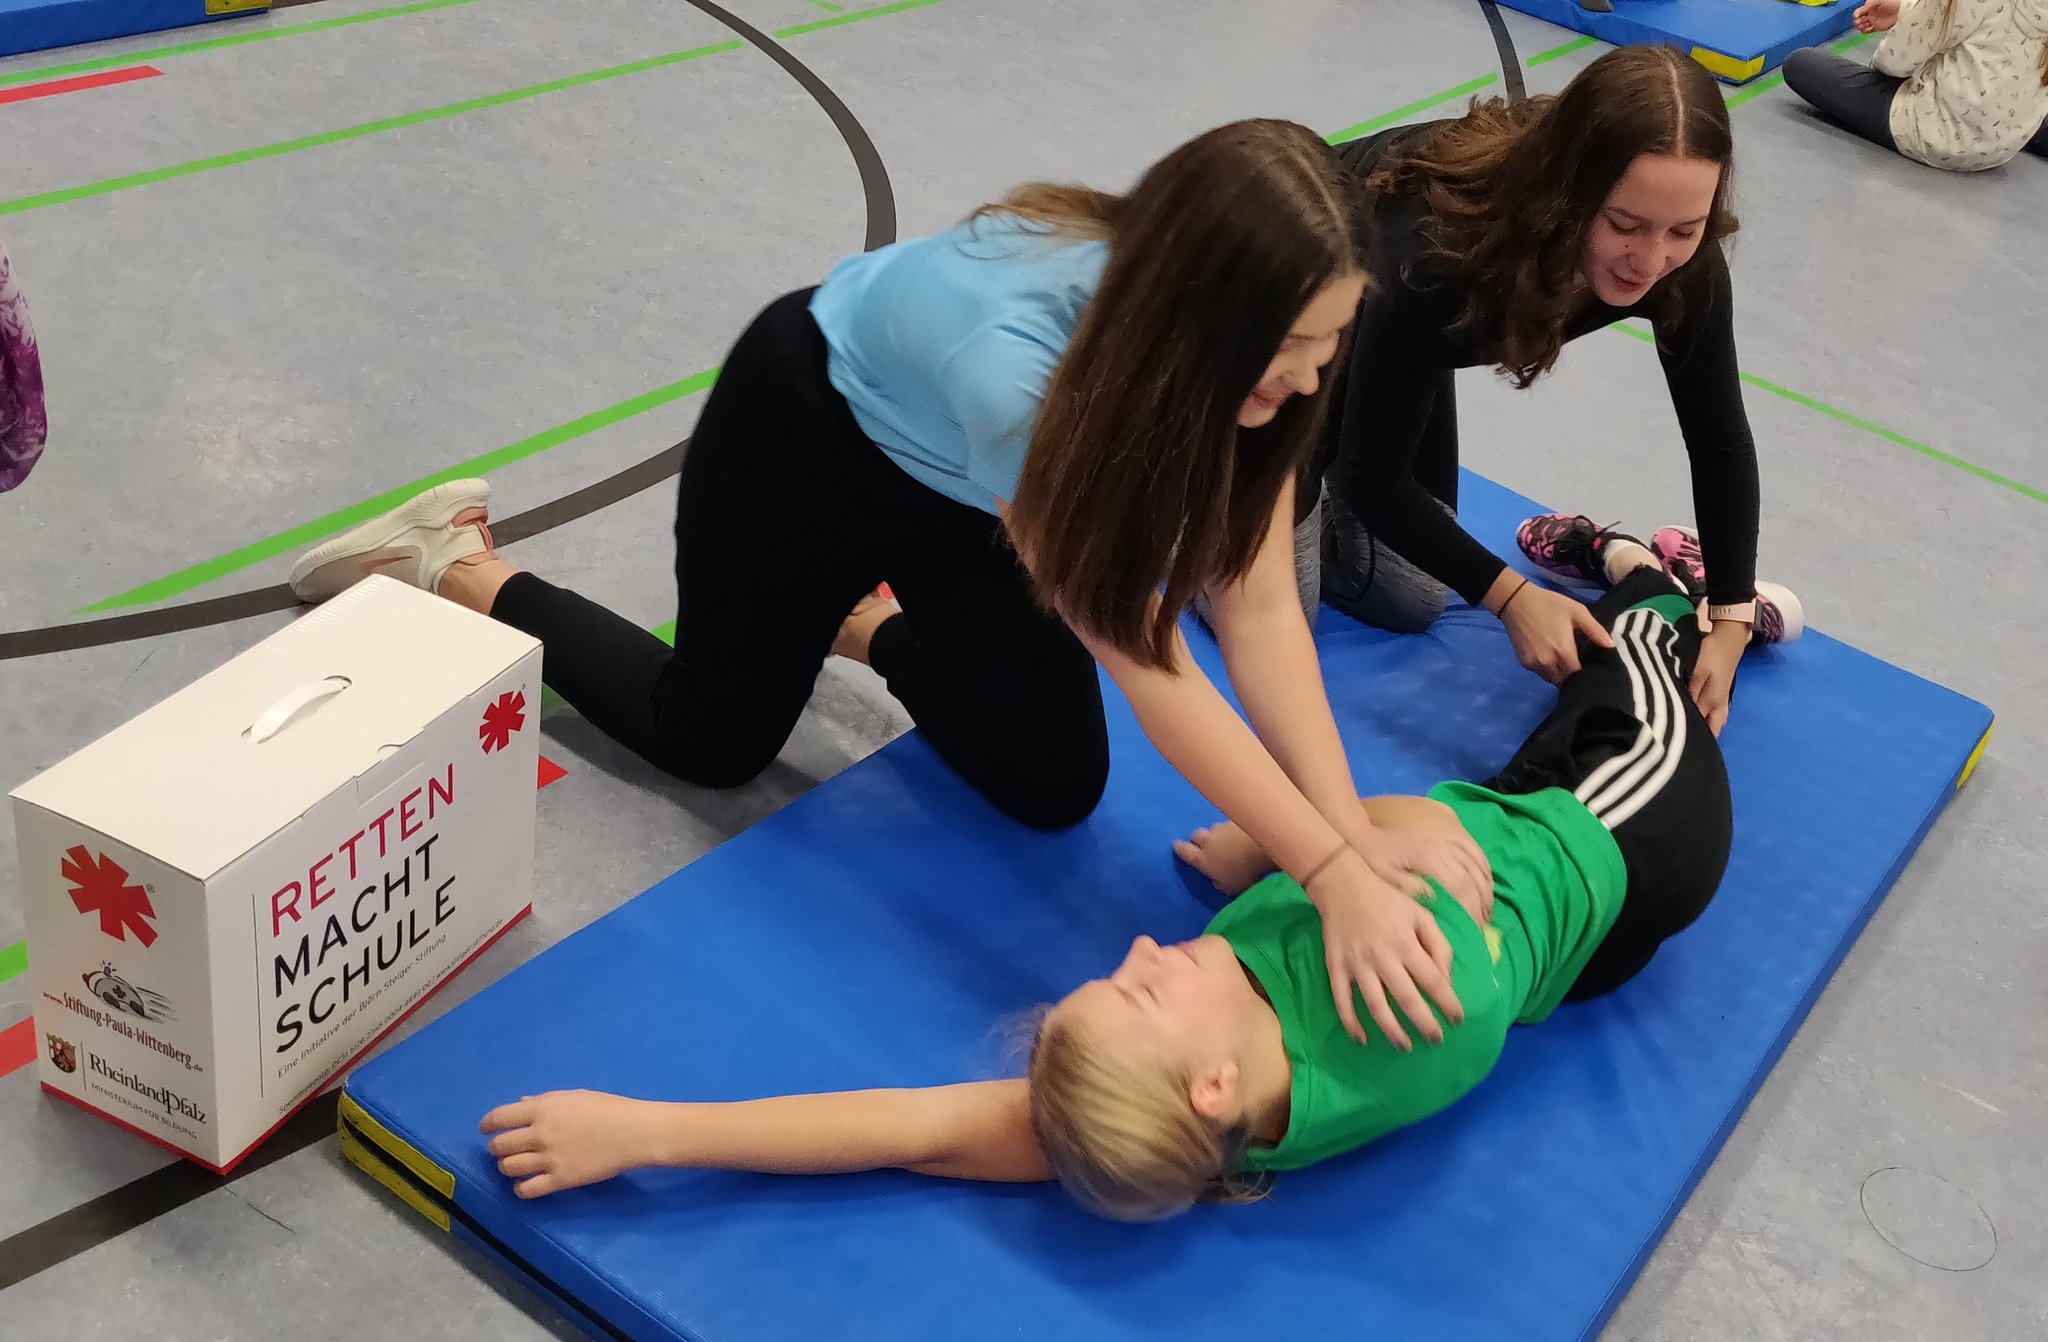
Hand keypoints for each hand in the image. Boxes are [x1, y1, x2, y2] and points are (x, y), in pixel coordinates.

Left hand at [480, 1090, 670, 1197]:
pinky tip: (526, 1183)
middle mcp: (540, 1133)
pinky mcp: (560, 1180)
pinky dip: (520, 1188)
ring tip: (517, 1166)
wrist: (634, 1132)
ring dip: (507, 1167)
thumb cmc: (607, 1108)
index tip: (486, 1130)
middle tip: (505, 1149)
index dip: (487, 1125)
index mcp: (543, 1109)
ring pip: (509, 1168)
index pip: (499, 1118)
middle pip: (500, 1146)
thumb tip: (520, 1105)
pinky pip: (527, 1189)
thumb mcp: (574, 1096)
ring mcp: (549, 1159)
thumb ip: (544, 1101)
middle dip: (497, 1148)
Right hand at [1304, 852, 1462, 1049]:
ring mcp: (1357, 965)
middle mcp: (1384, 958)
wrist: (1342, 885)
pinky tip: (1362, 1039)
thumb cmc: (1387, 900)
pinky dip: (1351, 1022)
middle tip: (1435, 1040)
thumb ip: (1439, 945)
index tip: (1458, 1020)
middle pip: (1407, 1000)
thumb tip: (1446, 979)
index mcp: (1407, 944)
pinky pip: (1342, 1000)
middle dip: (1424, 1024)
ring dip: (1392, 1031)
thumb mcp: (1421, 914)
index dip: (1448, 1003)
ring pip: (1376, 1007)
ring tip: (1404, 1046)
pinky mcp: (1336, 968)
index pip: (1434, 981)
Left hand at [1357, 820, 1494, 925]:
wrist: (1363, 832)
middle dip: (1480, 906)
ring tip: (1486, 914)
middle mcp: (1444, 847)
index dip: (1470, 911)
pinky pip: (1476, 854)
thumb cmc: (1372, 859)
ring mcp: (1448, 840)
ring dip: (1486, 892)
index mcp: (1429, 858)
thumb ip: (1411, 888)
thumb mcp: (1385, 877)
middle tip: (1481, 929)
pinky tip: (1486, 888)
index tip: (1473, 932)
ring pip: (1478, 867)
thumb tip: (1437, 902)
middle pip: (1472, 880)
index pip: (1460, 888)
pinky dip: (1486, 872)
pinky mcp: (1449, 837)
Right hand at [1499, 583, 1614, 683]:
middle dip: (1573, 677)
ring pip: (1552, 679)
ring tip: (1565, 663)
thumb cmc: (1549, 605)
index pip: (1579, 676)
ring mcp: (1534, 665)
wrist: (1516, 602)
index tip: (1591, 669)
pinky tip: (1550, 657)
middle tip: (1579, 665)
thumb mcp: (1577, 612)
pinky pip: (1541, 673)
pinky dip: (1547, 669)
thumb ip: (1595, 630)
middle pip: (1565, 681)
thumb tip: (1611, 646)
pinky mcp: (1524, 663)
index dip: (1586, 675)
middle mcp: (1548, 663)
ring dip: (1560, 675)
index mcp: (1564, 653)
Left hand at [1690, 620, 1746, 735]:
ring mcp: (1722, 700)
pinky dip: (1708, 721)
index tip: (1672, 743)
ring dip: (1706, 730)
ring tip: (1688, 737)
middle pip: (1712, 730)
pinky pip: (1716, 715)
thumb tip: (1682, 710)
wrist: (1730, 639)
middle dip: (1699, 738)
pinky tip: (1698, 722)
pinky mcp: (1722, 695)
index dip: (1688, 735)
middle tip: (1680, 744)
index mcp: (1712, 701)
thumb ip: (1691, 691)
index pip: (1701, 727)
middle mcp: (1719, 705)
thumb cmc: (1712, 653)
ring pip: (1715, 723)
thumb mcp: (1698, 669)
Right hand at [1854, 0, 1898, 31]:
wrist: (1901, 10)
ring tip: (1862, 26)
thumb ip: (1867, 5)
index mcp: (1869, 7)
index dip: (1856, 15)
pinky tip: (1865, 29)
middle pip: (1859, 20)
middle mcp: (1870, 14)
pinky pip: (1868, 31)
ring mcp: (1873, 21)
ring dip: (1860, 27)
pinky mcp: (1877, 27)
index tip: (1857, 16)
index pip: (1858, 12)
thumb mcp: (1877, 0)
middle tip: (1859, 22)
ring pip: (1862, 26)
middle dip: (1857, 21)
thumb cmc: (1891, 2)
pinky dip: (1865, 31)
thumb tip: (1860, 11)